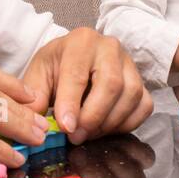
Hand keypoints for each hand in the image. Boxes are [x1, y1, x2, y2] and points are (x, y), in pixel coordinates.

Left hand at [21, 27, 152, 144]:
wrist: (76, 58)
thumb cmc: (57, 65)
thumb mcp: (39, 73)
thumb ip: (35, 95)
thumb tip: (35, 122)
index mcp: (81, 41)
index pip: (78, 74)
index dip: (72, 103)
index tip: (65, 127)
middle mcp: (110, 47)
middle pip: (111, 85)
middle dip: (93, 117)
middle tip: (75, 136)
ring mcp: (130, 63)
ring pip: (131, 96)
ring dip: (109, 123)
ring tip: (87, 133)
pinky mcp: (142, 81)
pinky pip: (144, 106)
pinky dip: (127, 123)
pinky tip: (106, 127)